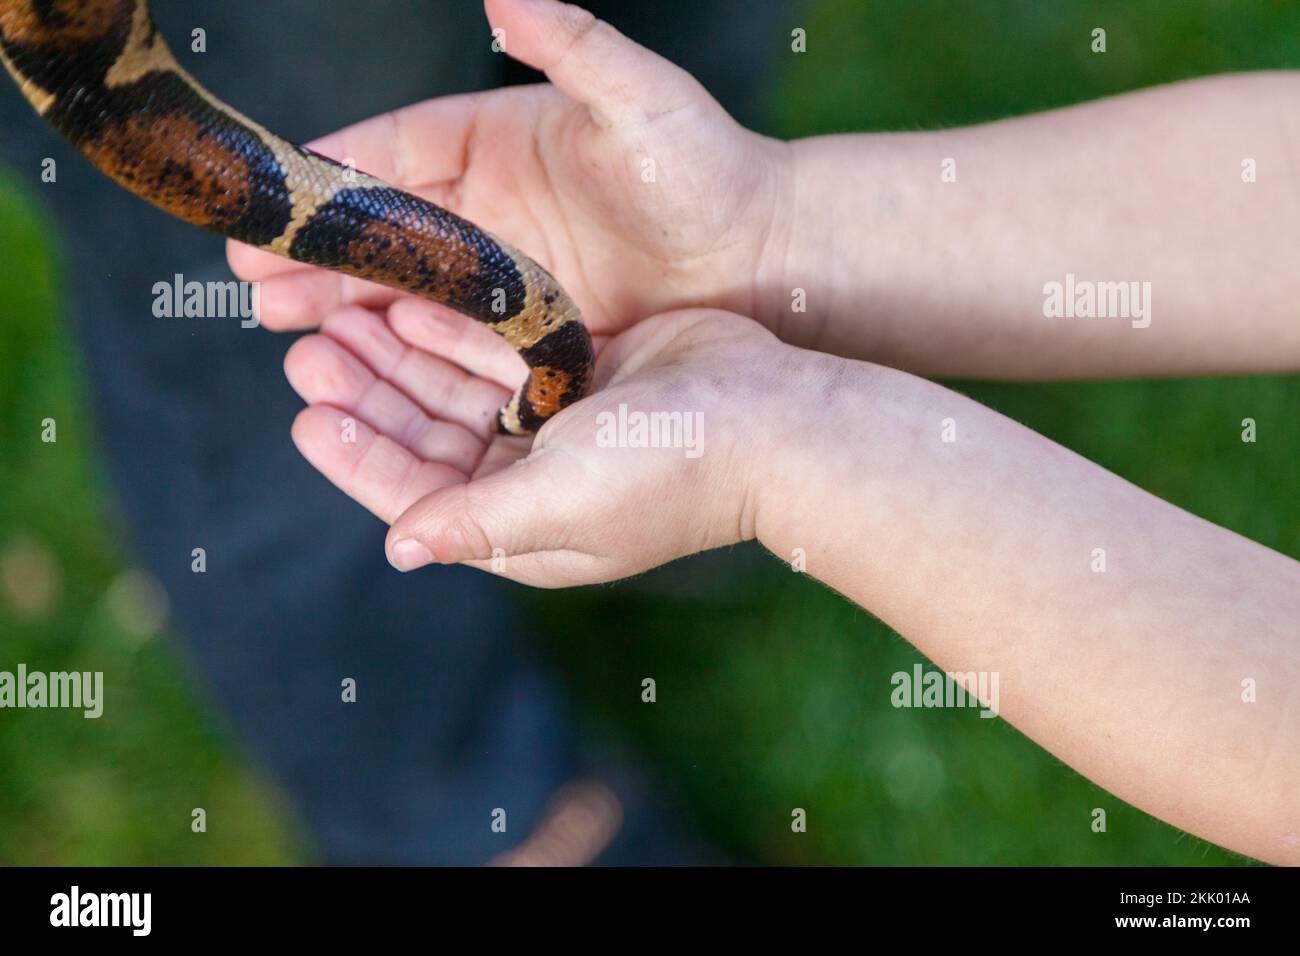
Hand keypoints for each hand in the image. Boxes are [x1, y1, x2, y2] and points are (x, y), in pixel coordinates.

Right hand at [228, 0, 789, 346]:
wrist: (761, 255)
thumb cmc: (708, 167)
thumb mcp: (640, 98)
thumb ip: (572, 46)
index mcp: (495, 139)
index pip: (392, 152)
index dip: (329, 178)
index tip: (272, 205)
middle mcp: (488, 204)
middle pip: (383, 226)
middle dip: (319, 254)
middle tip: (254, 286)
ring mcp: (504, 268)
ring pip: (406, 284)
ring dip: (344, 303)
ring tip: (283, 327)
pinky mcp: (528, 323)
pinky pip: (452, 334)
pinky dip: (405, 344)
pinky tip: (361, 362)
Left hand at [283, 302, 786, 586]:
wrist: (771, 419)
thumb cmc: (669, 471)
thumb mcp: (562, 502)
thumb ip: (477, 522)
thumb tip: (398, 548)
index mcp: (520, 526)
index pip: (416, 494)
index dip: (358, 455)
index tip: (308, 414)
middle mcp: (529, 480)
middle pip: (426, 434)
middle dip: (370, 395)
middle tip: (311, 348)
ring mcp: (555, 425)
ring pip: (454, 387)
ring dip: (401, 356)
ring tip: (343, 316)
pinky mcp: (578, 375)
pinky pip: (497, 351)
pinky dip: (455, 330)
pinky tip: (414, 300)